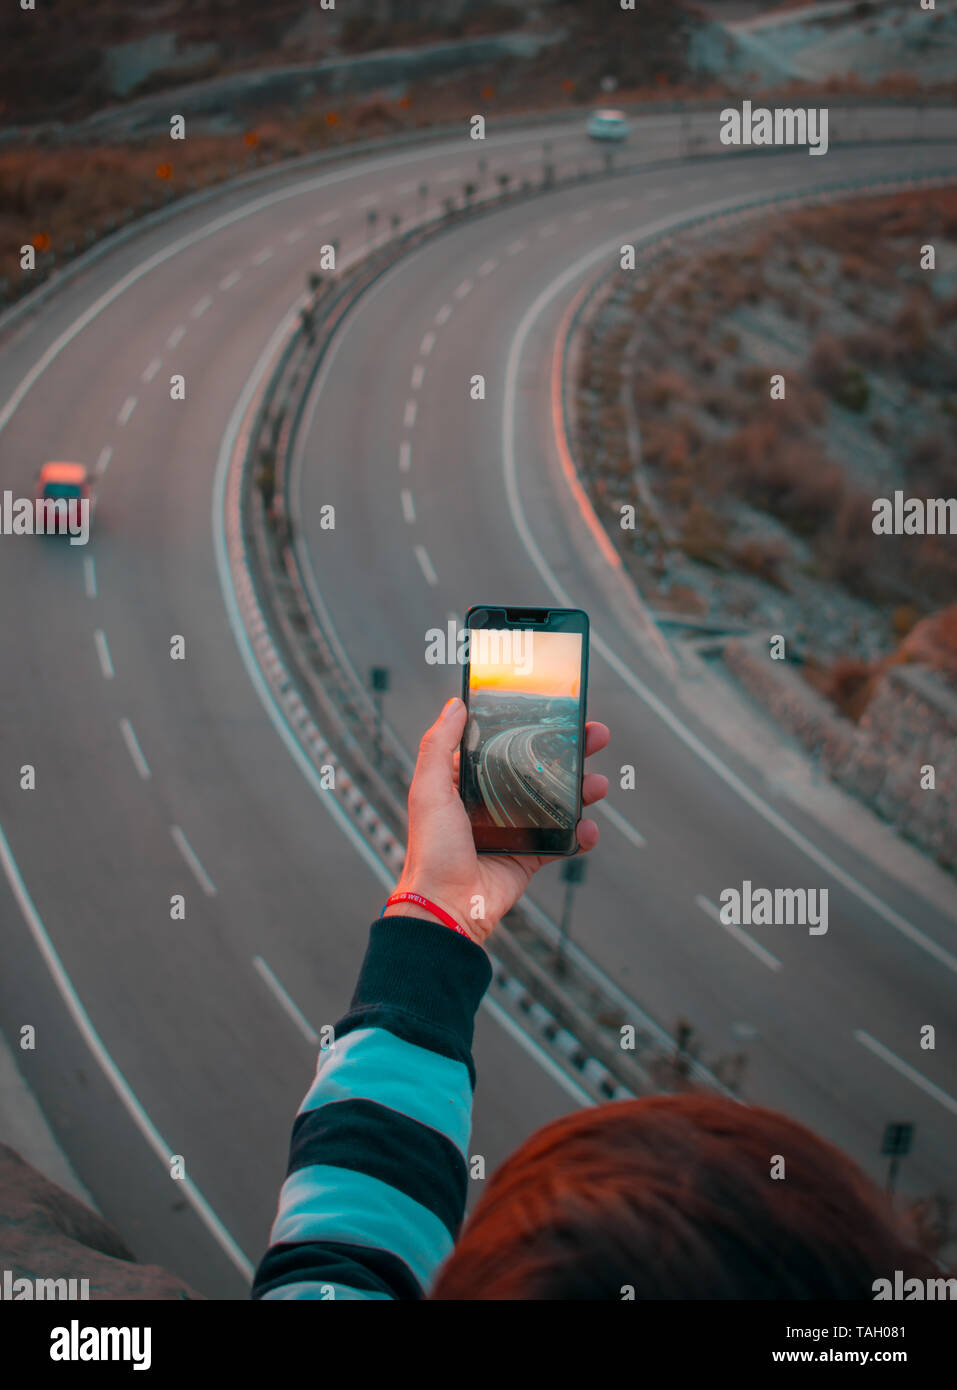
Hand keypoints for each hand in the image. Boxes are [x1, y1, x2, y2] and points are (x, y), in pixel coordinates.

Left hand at [383, 697, 609, 945]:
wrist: (446, 907)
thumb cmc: (431, 849)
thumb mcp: (428, 789)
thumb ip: (438, 745)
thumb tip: (455, 704)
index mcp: (466, 782)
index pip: (503, 745)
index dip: (530, 727)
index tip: (558, 712)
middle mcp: (491, 802)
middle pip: (538, 768)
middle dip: (571, 751)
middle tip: (596, 736)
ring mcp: (513, 829)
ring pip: (557, 801)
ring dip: (583, 790)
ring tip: (599, 784)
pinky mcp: (529, 857)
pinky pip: (562, 841)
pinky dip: (582, 835)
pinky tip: (590, 829)